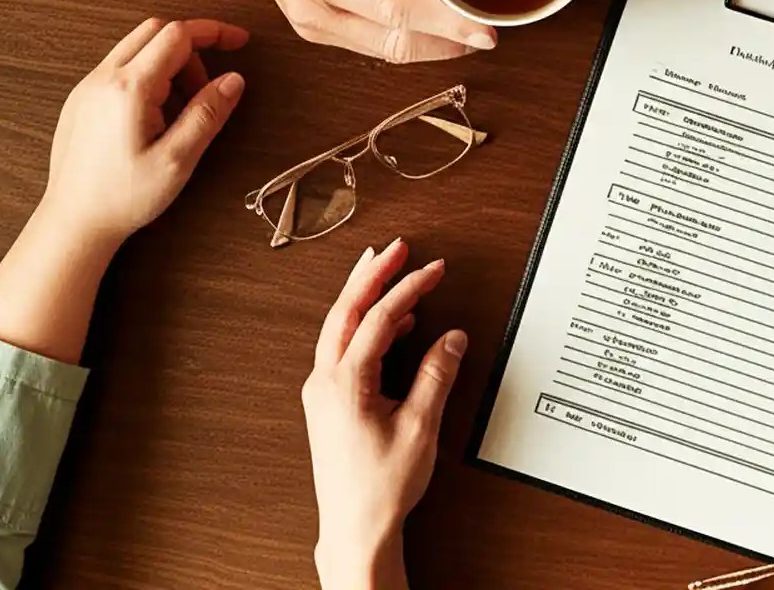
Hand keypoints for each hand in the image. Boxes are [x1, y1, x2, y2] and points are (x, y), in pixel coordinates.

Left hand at [42, 17, 248, 241]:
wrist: (74, 220)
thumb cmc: (124, 196)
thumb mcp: (178, 160)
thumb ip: (207, 114)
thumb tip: (233, 80)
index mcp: (130, 88)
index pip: (177, 35)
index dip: (213, 32)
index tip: (239, 42)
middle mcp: (104, 77)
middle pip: (156, 31)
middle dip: (191, 49)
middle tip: (210, 87)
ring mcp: (88, 86)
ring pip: (136, 47)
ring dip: (169, 63)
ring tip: (182, 110)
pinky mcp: (82, 99)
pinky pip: (120, 67)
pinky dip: (148, 76)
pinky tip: (156, 116)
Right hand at [205, 0, 495, 62]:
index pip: (397, 12)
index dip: (445, 24)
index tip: (481, 30)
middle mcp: (315, 13)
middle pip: (397, 45)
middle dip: (447, 44)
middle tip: (484, 33)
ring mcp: (314, 28)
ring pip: (388, 52)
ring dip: (430, 45)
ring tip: (464, 28)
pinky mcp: (318, 31)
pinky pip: (373, 44)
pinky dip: (407, 37)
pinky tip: (430, 24)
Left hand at [302, 239, 465, 588]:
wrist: (354, 526)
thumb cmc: (380, 487)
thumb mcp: (420, 427)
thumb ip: (437, 376)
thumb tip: (451, 338)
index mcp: (344, 383)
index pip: (379, 318)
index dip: (408, 288)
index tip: (433, 269)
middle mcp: (324, 381)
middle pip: (346, 310)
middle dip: (372, 274)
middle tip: (396, 247)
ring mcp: (321, 391)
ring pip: (339, 327)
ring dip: (364, 296)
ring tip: (388, 272)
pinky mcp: (326, 402)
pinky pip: (342, 348)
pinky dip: (365, 326)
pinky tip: (390, 326)